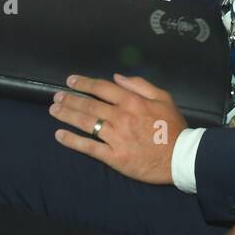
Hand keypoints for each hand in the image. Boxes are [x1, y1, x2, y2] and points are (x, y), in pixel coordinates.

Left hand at [50, 73, 186, 184]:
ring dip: (67, 115)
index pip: (102, 88)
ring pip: (85, 123)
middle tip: (56, 96)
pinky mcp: (114, 156)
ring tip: (54, 110)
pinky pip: (89, 147)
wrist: (181, 157)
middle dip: (70, 99)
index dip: (84, 83)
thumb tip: (117, 77)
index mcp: (132, 102)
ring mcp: (116, 137)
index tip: (70, 81)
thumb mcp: (164, 98)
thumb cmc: (173, 127)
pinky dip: (72, 141)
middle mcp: (121, 117)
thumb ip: (140, 85)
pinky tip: (60, 135)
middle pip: (89, 105)